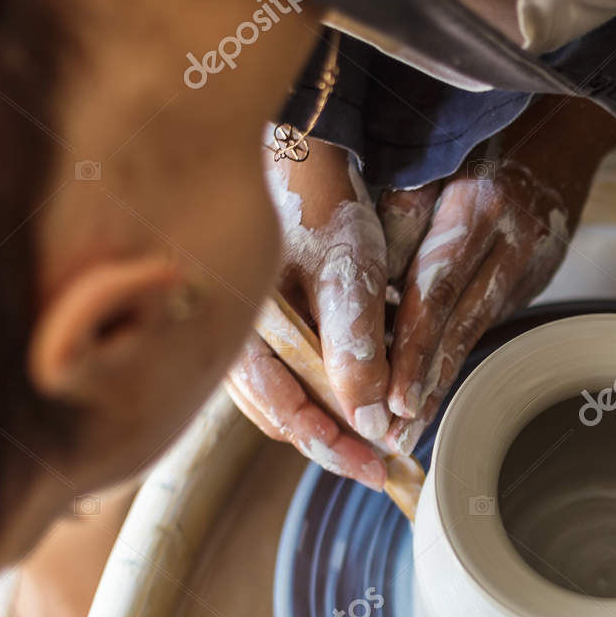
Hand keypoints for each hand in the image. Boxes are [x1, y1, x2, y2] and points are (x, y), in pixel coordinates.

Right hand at [225, 143, 390, 488]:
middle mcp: (235, 338)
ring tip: (377, 443)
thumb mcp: (345, 274)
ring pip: (286, 396)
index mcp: (240, 332)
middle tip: (381, 468)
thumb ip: (354, 346)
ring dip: (331, 422)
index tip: (376, 467)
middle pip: (280, 413)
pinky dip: (328, 390)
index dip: (329, 444)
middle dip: (331, 443)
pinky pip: (293, 369)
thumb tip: (366, 421)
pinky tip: (359, 395)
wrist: (308, 148)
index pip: (280, 410)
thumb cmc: (321, 203)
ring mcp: (248, 330)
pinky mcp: (269, 320)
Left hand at [380, 117, 606, 452]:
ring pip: (473, 329)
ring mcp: (528, 261)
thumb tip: (360, 300)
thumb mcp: (425, 163)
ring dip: (438, 381)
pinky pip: (485, 320)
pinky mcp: (534, 277)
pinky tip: (429, 391)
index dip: (407, 343)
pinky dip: (454, 354)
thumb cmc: (471, 143)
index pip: (433, 285)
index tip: (384, 390)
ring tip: (409, 429)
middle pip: (455, 317)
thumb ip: (394, 224)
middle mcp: (509, 236)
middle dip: (420, 378)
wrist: (561, 130)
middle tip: (393, 430)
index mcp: (476, 202)